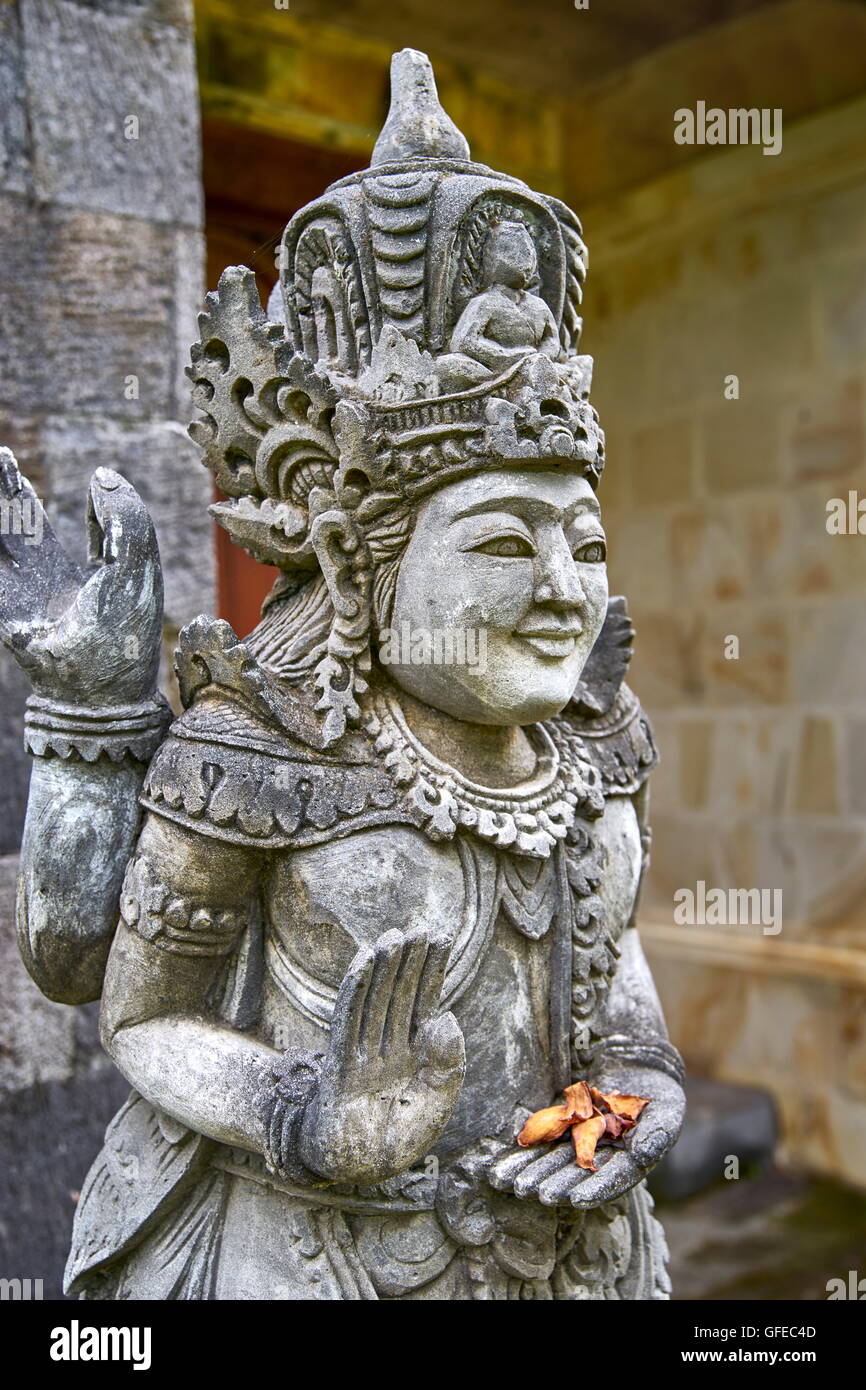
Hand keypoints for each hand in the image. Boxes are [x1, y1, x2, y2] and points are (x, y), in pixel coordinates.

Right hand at [0, 451, 162, 703]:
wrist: (93, 690)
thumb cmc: (123, 634)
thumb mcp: (135, 568)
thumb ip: (125, 516)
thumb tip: (102, 474)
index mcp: (99, 574)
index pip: (93, 528)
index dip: (97, 503)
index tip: (100, 477)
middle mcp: (58, 579)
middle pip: (31, 522)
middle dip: (14, 489)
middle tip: (2, 454)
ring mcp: (26, 590)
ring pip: (5, 534)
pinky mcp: (6, 605)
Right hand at [299, 927, 464, 1184]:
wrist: (361, 1174)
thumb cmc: (399, 1140)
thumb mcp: (438, 1103)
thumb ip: (448, 1063)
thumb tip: (446, 1016)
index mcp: (413, 1054)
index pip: (423, 1002)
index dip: (431, 971)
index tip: (440, 938)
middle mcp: (389, 1046)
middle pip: (400, 995)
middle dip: (409, 962)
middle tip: (417, 927)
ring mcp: (365, 1053)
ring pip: (376, 1002)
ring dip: (384, 969)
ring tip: (392, 936)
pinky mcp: (341, 1065)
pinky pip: (349, 1022)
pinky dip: (356, 991)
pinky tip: (364, 966)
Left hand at [487, 1068, 684, 1209]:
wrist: (638, 1067)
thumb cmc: (658, 1093)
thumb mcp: (667, 1110)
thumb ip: (657, 1134)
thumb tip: (644, 1155)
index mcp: (632, 1162)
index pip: (614, 1179)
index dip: (596, 1189)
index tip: (576, 1199)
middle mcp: (605, 1159)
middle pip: (578, 1175)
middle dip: (554, 1183)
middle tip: (532, 1191)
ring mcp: (583, 1144)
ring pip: (555, 1161)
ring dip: (534, 1172)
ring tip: (511, 1182)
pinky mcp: (565, 1127)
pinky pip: (544, 1140)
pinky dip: (526, 1150)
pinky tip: (505, 1162)